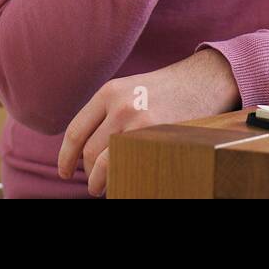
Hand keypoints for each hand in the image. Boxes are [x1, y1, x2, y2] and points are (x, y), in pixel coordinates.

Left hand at [56, 48, 240, 196]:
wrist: (203, 80)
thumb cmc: (164, 89)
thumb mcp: (128, 89)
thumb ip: (106, 112)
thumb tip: (83, 146)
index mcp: (109, 92)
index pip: (76, 132)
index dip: (66, 157)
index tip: (65, 171)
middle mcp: (121, 107)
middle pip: (89, 153)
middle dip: (87, 174)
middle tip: (92, 183)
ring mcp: (141, 124)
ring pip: (107, 165)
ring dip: (100, 182)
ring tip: (102, 188)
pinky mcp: (160, 138)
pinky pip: (132, 167)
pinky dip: (123, 179)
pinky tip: (126, 181)